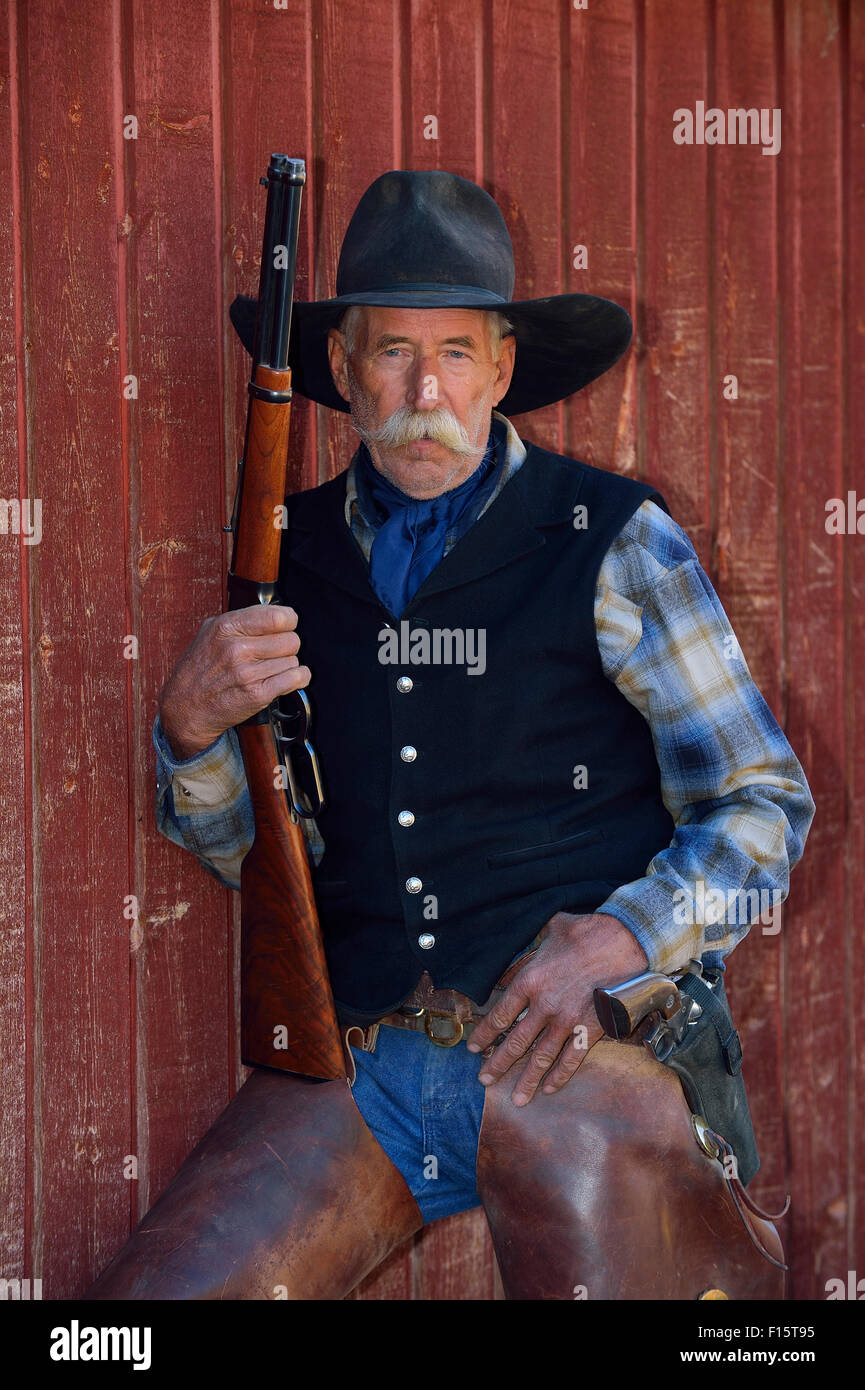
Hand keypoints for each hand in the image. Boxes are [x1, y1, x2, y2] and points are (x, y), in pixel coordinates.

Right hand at [158, 604, 310, 759]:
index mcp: (226, 627)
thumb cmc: (199, 671)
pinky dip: (297, 679)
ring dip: (286, 666)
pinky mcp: (257, 694)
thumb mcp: (210, 633)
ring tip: (268, 670)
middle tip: (273, 653)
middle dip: (286, 646)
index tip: (285, 626)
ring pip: (294, 660)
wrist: (186, 708)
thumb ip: (241, 620)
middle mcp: (237, 648)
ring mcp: (248, 673)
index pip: (278, 616)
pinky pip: (296, 679)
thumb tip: (276, 613)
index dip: (288, 621)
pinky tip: (284, 680)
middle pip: (291, 639)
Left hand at [466, 910, 647, 1105]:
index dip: (484, 1034)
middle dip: (497, 1064)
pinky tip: (550, 1089)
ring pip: (541, 1058)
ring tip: (516, 1099)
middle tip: (485, 1080)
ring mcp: (567, 1020)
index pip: (499, 1016)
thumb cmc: (586, 932)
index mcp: (529, 981)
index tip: (474, 1048)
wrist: (624, 940)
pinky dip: (560, 1076)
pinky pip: (572, 1059)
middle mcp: (544, 1005)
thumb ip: (532, 945)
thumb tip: (521, 947)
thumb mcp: (550, 930)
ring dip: (527, 1080)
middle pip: (514, 1042)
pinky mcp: (591, 1029)